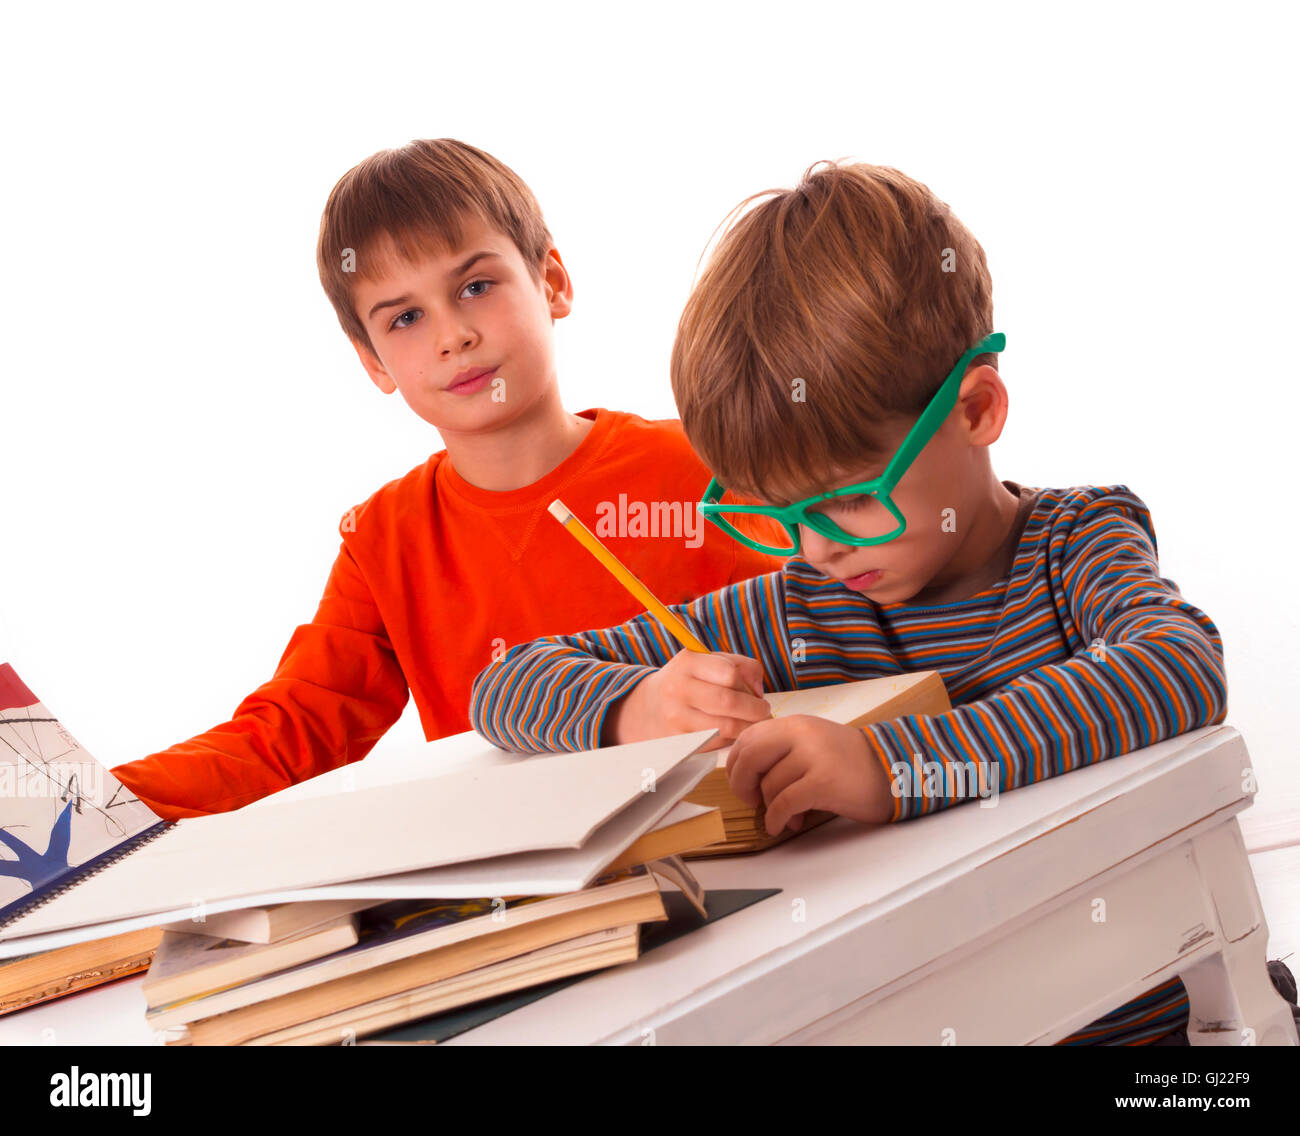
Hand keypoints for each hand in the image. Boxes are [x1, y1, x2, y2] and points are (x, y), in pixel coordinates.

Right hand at [601, 649, 771, 749]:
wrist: (649, 708)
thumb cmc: (689, 682)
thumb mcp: (708, 662)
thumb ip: (741, 666)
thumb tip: (758, 692)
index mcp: (687, 662)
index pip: (729, 673)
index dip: (749, 687)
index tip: (757, 696)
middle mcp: (678, 688)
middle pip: (729, 701)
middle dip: (755, 711)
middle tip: (764, 713)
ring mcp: (676, 717)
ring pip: (726, 727)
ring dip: (746, 728)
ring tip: (750, 724)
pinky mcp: (679, 741)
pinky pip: (717, 742)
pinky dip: (730, 739)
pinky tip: (730, 733)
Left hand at [725, 714, 893, 834]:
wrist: (893, 770)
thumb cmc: (849, 763)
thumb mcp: (812, 743)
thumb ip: (781, 750)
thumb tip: (744, 775)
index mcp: (795, 723)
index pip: (747, 738)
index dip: (735, 764)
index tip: (741, 783)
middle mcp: (802, 733)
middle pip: (750, 757)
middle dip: (741, 784)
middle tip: (751, 801)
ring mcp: (813, 756)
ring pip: (769, 785)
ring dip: (770, 808)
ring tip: (786, 817)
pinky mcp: (823, 781)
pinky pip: (785, 803)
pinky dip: (777, 819)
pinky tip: (782, 826)